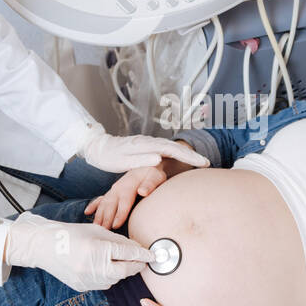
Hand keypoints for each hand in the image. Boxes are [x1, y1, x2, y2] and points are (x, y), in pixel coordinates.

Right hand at [4, 212, 154, 289]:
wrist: (44, 247)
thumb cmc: (71, 234)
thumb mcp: (97, 231)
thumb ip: (118, 241)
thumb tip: (137, 249)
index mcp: (98, 248)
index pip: (128, 254)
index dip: (143, 255)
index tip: (153, 256)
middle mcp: (93, 266)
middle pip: (124, 271)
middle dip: (136, 267)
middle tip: (143, 262)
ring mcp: (86, 279)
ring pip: (115, 280)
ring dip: (122, 272)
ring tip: (125, 264)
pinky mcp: (82, 287)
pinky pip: (103, 284)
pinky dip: (109, 277)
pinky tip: (107, 269)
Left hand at [79, 128, 209, 173]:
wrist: (99, 147)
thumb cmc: (109, 156)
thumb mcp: (122, 159)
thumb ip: (140, 159)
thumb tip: (159, 158)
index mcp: (145, 145)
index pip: (171, 150)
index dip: (187, 156)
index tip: (201, 162)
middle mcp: (150, 142)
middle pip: (175, 147)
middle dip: (192, 155)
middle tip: (207, 163)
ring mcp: (150, 144)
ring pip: (172, 148)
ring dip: (187, 154)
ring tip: (201, 162)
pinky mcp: (149, 147)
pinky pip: (167, 150)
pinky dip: (179, 154)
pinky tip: (184, 159)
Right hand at [84, 165, 167, 227]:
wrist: (146, 167)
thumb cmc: (152, 174)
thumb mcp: (156, 177)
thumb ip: (150, 184)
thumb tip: (142, 191)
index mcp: (129, 185)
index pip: (124, 202)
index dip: (119, 214)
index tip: (115, 225)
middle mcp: (118, 188)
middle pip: (111, 205)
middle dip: (106, 218)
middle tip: (103, 232)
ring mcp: (113, 190)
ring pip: (104, 204)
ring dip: (99, 215)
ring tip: (96, 227)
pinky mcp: (112, 192)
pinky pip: (100, 199)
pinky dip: (93, 205)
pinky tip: (87, 212)